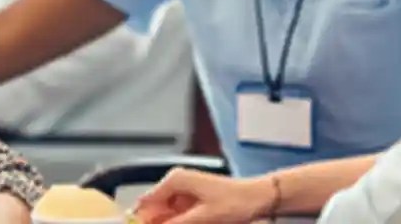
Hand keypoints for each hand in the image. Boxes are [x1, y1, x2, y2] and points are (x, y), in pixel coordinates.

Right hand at [132, 168, 275, 223]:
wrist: (259, 198)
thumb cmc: (237, 201)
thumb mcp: (203, 217)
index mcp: (176, 180)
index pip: (146, 203)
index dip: (142, 220)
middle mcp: (177, 182)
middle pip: (154, 209)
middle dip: (156, 222)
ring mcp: (184, 191)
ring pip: (166, 214)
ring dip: (169, 223)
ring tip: (191, 223)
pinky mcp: (192, 200)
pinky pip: (177, 215)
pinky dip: (179, 222)